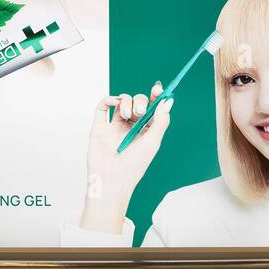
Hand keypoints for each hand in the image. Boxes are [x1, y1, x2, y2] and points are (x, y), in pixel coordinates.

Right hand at [79, 82, 173, 234]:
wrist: (111, 179)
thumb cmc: (134, 166)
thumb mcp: (153, 142)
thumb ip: (161, 121)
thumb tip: (168, 100)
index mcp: (146, 131)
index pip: (152, 108)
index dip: (155, 97)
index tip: (157, 89)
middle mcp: (131, 127)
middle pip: (137, 102)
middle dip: (140, 101)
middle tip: (140, 112)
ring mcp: (114, 126)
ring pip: (121, 102)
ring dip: (126, 102)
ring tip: (127, 115)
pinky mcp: (100, 126)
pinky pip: (103, 106)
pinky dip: (108, 99)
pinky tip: (114, 102)